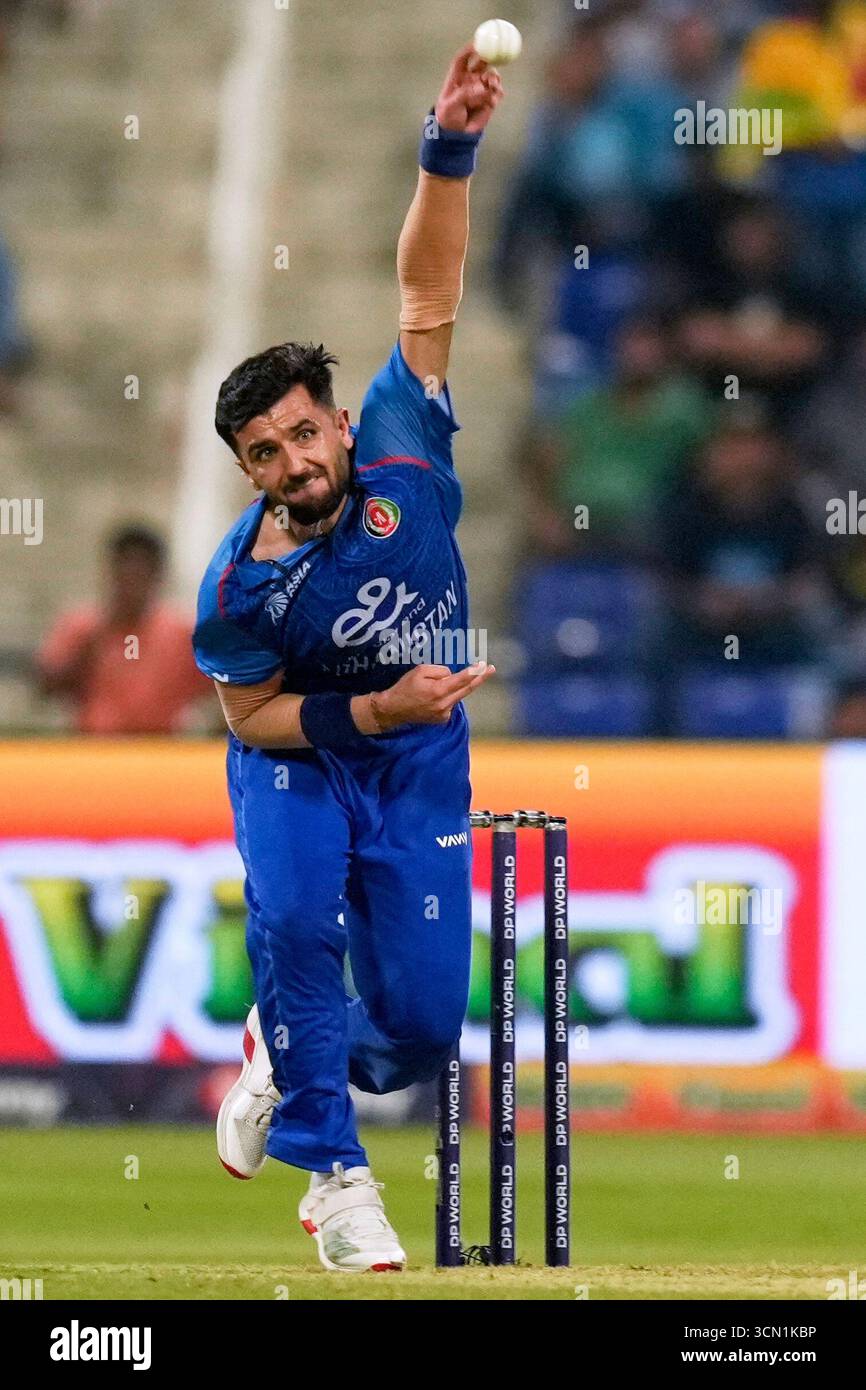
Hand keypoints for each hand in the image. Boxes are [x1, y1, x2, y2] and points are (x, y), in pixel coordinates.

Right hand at [372, 662, 495, 728]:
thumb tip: (452, 675)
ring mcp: (444, 714)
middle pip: (467, 689)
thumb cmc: (405, 687)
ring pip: (458, 695)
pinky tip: (435, 697)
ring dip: (457, 687)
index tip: (484, 665)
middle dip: (479, 678)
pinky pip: (451, 703)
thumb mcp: (420, 671)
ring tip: (442, 684)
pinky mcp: (442, 719)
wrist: (394, 710)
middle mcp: (444, 704)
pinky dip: (448, 697)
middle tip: (491, 668)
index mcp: (438, 691)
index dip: (474, 672)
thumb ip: (440, 671)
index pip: (461, 679)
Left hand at [435, 44, 503, 134]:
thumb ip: (464, 95)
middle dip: (488, 56)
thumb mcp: (450, 106)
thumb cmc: (448, 118)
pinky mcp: (490, 99)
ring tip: (492, 86)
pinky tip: (493, 99)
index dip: (469, 49)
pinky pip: (497, 91)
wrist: (457, 135)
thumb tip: (480, 89)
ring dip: (494, 78)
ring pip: (492, 75)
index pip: (463, 58)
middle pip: (481, 61)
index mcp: (457, 77)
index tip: (477, 44)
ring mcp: (481, 88)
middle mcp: (470, 80)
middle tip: (494, 57)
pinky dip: (497, 92)